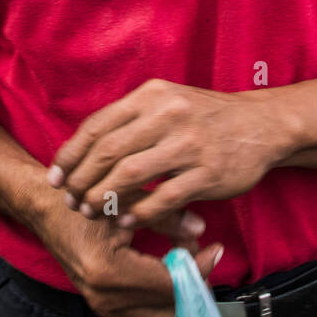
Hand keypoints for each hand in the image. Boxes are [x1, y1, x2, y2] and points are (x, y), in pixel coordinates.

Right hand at [33, 194, 222, 316]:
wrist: (45, 207)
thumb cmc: (78, 199)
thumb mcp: (124, 201)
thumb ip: (165, 216)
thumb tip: (200, 228)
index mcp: (110, 272)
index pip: (170, 284)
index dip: (199, 268)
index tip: (216, 250)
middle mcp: (105, 296)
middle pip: (167, 310)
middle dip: (192, 286)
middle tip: (206, 258)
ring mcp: (103, 304)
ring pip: (158, 314)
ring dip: (178, 290)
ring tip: (189, 259)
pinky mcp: (103, 303)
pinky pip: (144, 309)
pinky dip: (162, 292)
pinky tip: (170, 265)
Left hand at [48, 78, 290, 225]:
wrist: (260, 124)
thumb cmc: (204, 116)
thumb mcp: (167, 100)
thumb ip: (130, 118)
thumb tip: (84, 147)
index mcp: (151, 95)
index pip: (98, 125)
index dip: (71, 154)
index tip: (56, 176)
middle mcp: (167, 114)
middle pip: (108, 151)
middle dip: (82, 180)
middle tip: (70, 200)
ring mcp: (188, 143)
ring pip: (130, 174)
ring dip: (104, 197)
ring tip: (92, 211)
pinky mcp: (207, 172)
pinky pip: (163, 197)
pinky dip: (139, 212)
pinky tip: (126, 221)